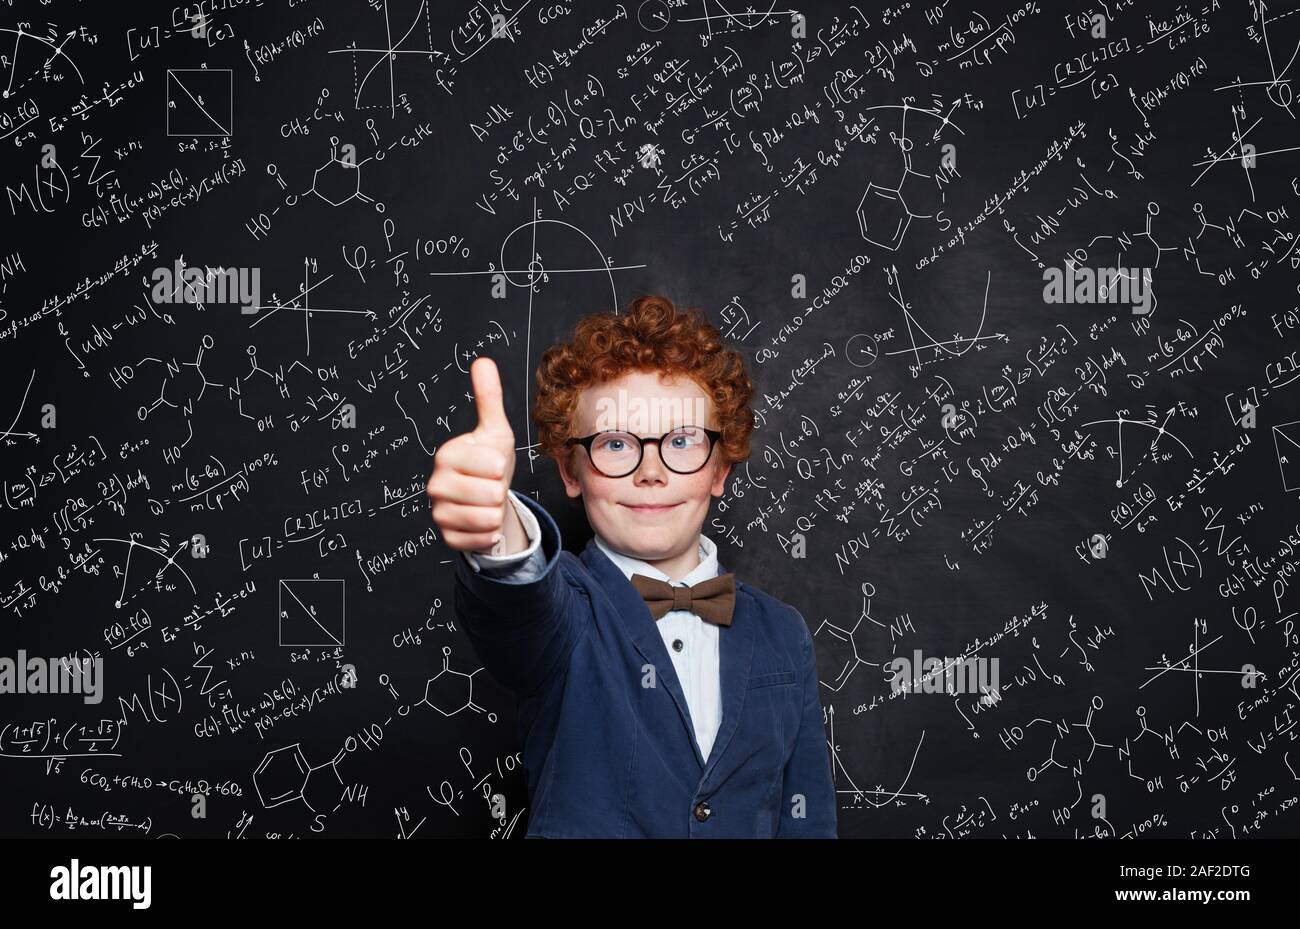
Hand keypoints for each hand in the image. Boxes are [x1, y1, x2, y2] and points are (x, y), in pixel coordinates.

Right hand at [427, 357, 517, 552]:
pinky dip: (490, 534)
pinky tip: (483, 521)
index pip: (494, 465)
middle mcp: (436, 484)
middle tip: (490, 486)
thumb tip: (483, 361)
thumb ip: (488, 397)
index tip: (491, 464)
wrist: (486, 496)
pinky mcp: (446, 538)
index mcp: (447, 454)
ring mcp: (439, 512)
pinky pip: (481, 540)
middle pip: (491, 494)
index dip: (501, 466)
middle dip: (500, 492)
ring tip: (487, 502)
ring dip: (496, 513)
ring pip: (487, 519)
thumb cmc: (489, 461)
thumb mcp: (495, 430)